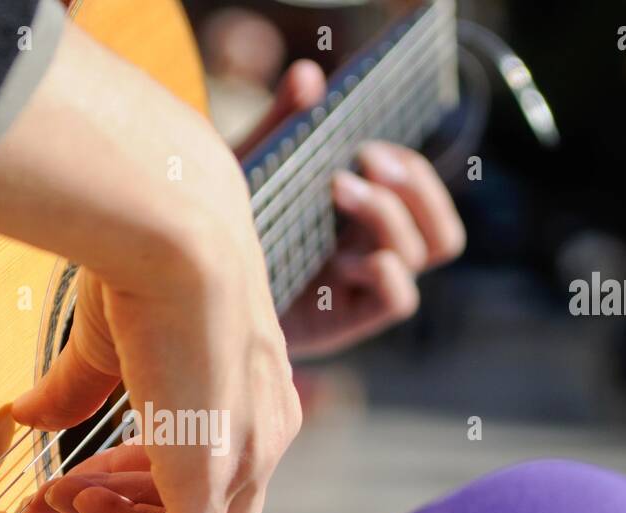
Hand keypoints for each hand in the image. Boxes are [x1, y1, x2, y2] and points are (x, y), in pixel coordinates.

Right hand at [0, 24, 300, 512]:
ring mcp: (250, 456)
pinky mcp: (216, 474)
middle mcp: (267, 433)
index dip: (134, 481)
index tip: (73, 474)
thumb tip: (26, 417)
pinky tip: (80, 501)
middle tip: (59, 492)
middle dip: (126, 510)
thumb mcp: (109, 342)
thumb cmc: (146, 261)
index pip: (211, 471)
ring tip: (57, 494)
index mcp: (257, 398)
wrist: (167, 237)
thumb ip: (76, 390)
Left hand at [239, 62, 466, 358]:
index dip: (412, 170)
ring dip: (389, 213)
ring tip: (338, 190)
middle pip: (440, 227)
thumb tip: (310, 75)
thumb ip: (281, 126)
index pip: (421, 198)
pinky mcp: (344, 323)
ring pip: (424, 252)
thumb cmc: (216, 230)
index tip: (366, 142)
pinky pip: (400, 299)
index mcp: (360, 222)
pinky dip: (387, 271)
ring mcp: (361, 290)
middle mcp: (370, 254)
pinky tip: (344, 258)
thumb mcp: (247, 172)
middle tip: (364, 156)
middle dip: (414, 183)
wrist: (186, 289)